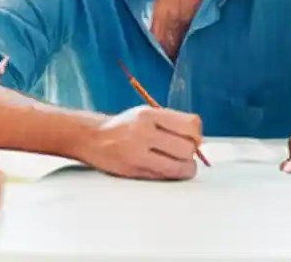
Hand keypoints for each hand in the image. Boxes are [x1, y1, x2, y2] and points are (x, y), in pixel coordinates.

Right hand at [79, 106, 202, 179]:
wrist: (92, 138)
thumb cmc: (124, 126)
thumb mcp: (145, 113)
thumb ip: (170, 123)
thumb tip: (198, 139)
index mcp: (149, 114)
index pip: (190, 124)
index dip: (196, 134)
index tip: (192, 138)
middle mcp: (144, 132)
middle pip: (187, 147)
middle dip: (191, 152)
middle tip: (184, 152)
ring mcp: (139, 153)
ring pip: (180, 166)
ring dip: (186, 167)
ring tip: (179, 164)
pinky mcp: (135, 171)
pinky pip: (166, 176)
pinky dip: (173, 174)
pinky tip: (167, 169)